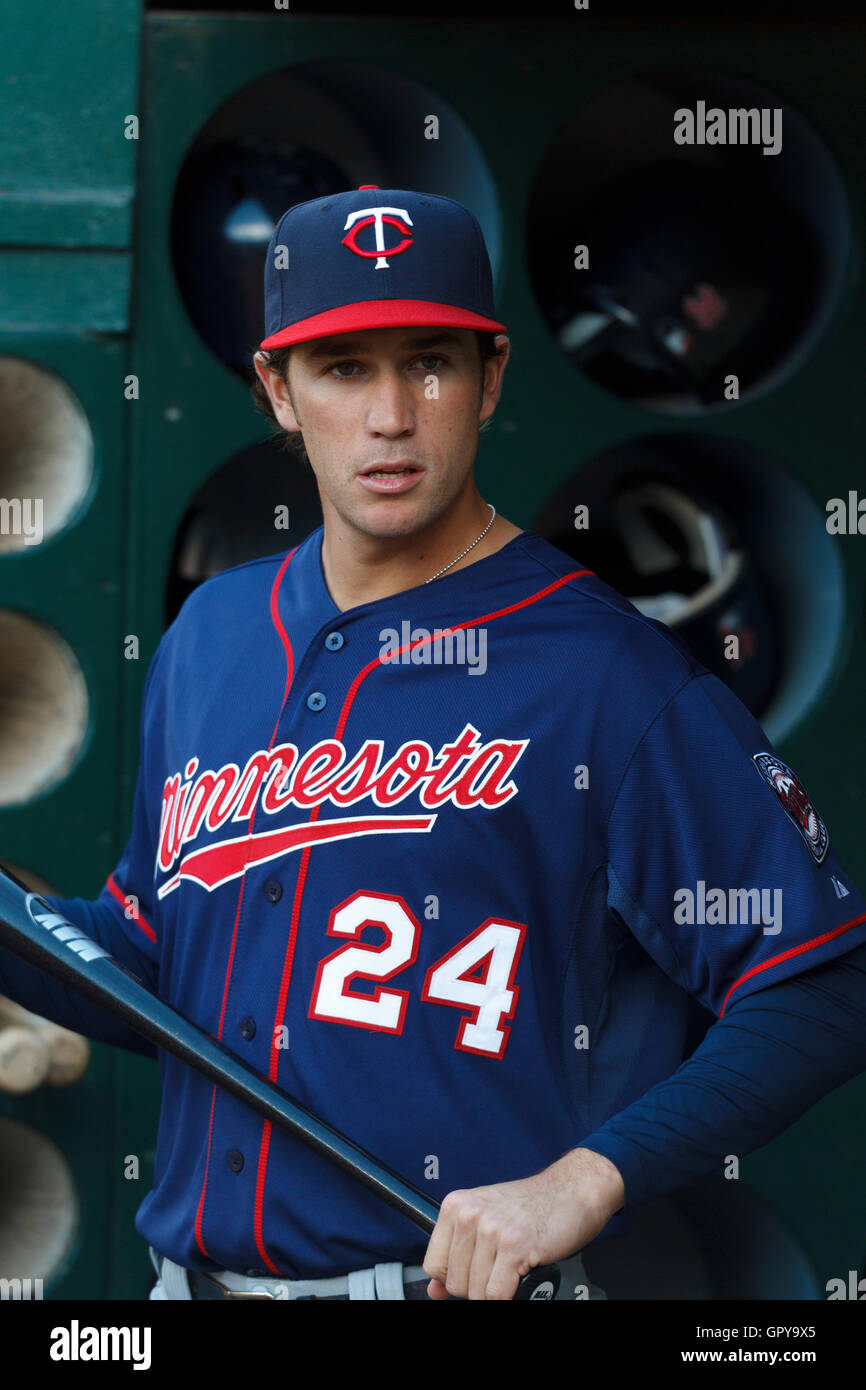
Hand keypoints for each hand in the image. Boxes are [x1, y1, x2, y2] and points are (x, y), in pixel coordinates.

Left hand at [422, 1146, 624, 1300]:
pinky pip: (497, 1295)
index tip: (473, 1272)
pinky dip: (511, 1295)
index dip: (454, 1278)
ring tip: (512, 1269)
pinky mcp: (515, 1246)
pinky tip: (523, 1274)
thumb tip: (435, 1291)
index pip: (433, 1265)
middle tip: (501, 1268)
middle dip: (479, 1286)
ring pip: (477, 1293)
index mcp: (456, 1206)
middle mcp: (470, 1215)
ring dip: (496, 1291)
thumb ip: (458, 1254)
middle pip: (456, 1283)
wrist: (572, 1191)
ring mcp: (492, 1229)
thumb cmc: (531, 1207)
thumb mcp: (487, 1221)